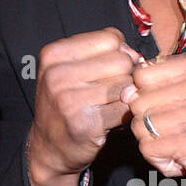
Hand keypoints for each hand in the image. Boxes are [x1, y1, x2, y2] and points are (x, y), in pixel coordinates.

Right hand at [26, 28, 137, 185]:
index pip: (110, 37)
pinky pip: (125, 109)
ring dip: (126, 96)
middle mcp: (58, 74)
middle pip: (122, 60)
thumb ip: (104, 53)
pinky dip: (125, 115)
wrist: (50, 148)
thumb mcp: (71, 69)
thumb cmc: (67, 104)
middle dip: (124, 75)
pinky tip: (111, 119)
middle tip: (111, 91)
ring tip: (109, 105)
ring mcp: (70, 100)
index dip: (118, 52)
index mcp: (54, 54)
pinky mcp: (86, 124)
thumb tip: (136, 56)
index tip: (109, 69)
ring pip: (126, 85)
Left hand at [121, 50, 185, 185]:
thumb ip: (166, 85)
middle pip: (138, 101)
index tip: (174, 112)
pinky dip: (159, 160)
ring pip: (140, 125)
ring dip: (155, 144)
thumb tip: (126, 92)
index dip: (147, 98)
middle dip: (149, 124)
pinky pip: (149, 148)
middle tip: (178, 135)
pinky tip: (182, 162)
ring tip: (182, 148)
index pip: (143, 74)